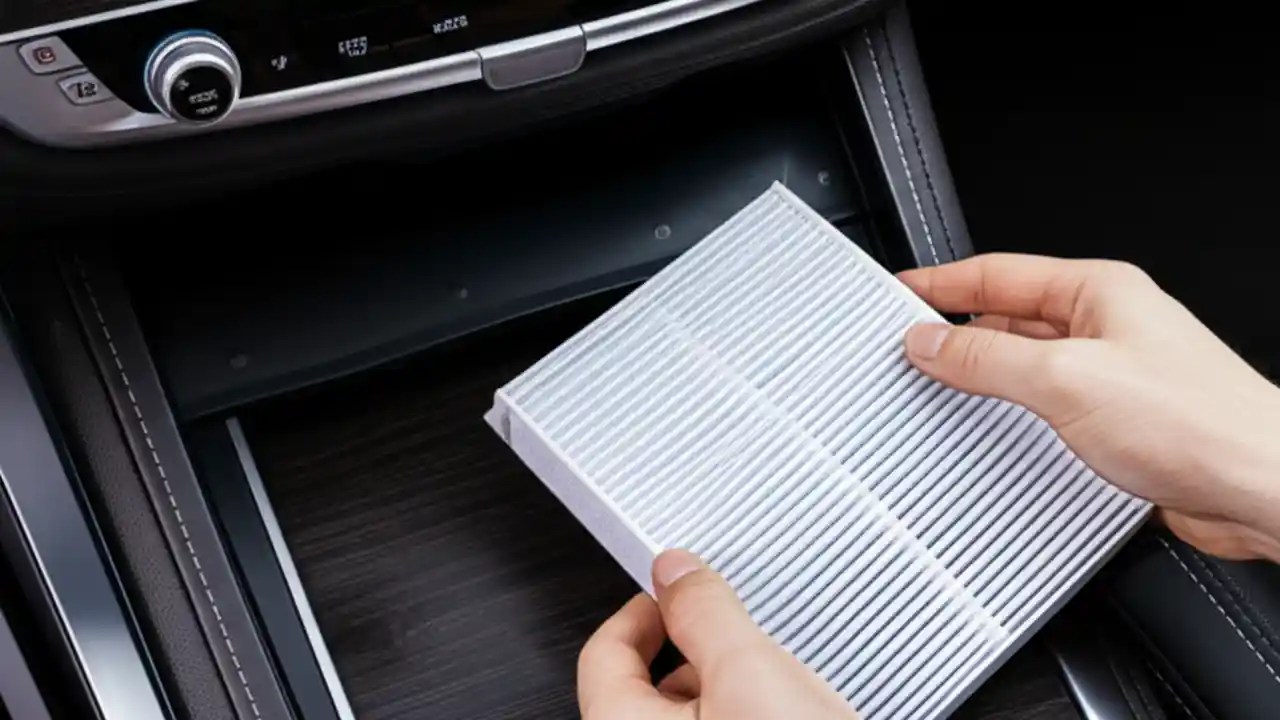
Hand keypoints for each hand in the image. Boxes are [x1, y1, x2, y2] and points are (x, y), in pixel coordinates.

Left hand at [578, 550, 857, 719]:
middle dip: (698, 659)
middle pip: (648, 693)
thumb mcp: (752, 671)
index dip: (644, 611)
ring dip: (732, 699)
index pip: (604, 654)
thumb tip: (675, 571)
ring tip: (783, 699)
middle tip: (743, 643)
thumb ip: (704, 612)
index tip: (676, 592)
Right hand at [898, 253, 1279, 560]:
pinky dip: (1015, 420)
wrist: (1260, 486)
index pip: (998, 273)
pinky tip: (996, 439)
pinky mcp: (1117, 422)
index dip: (941, 283)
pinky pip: (1046, 410)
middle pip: (1008, 320)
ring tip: (943, 397)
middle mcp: (1107, 327)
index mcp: (1098, 291)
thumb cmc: (1196, 421)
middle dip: (957, 337)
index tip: (898, 294)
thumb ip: (986, 359)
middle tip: (909, 356)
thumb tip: (930, 342)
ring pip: (1026, 368)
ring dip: (986, 383)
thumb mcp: (1065, 378)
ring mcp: (1112, 374)